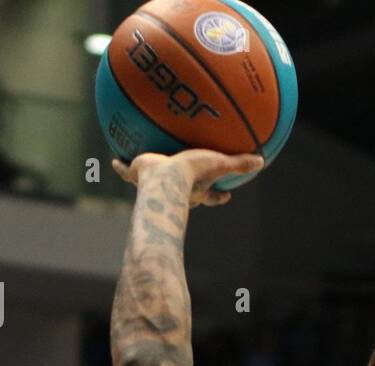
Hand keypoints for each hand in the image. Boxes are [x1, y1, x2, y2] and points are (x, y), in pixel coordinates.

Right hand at [112, 149, 264, 206]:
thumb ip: (239, 163)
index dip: (218, 197)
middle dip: (186, 190)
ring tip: (144, 170)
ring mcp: (155, 184)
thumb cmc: (192, 174)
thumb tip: (262, 160)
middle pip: (183, 192)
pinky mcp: (137, 176)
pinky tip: (113, 159)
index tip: (226, 196)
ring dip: (149, 179)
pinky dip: (120, 166)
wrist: (164, 178)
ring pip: (153, 183)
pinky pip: (126, 171)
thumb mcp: (219, 164)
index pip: (211, 196)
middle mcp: (176, 190)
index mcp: (196, 191)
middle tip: (186, 182)